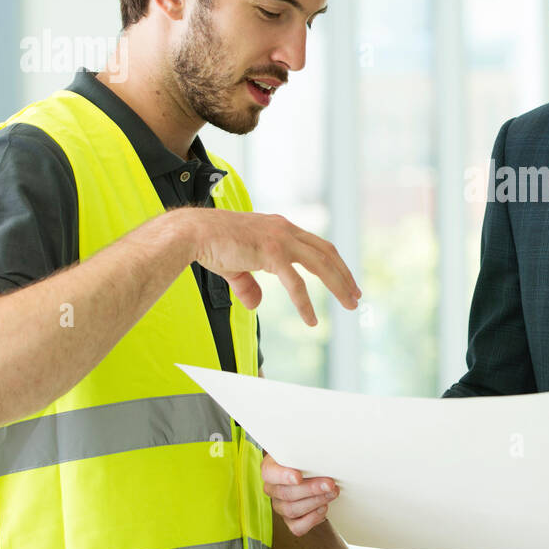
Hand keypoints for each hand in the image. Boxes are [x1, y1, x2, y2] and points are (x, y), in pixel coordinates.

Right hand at [179, 209, 360, 324]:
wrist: (193, 233)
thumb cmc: (211, 245)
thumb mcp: (235, 266)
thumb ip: (249, 284)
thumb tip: (256, 304)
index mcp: (281, 228)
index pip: (318, 245)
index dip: (335, 264)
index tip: (346, 281)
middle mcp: (285, 230)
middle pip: (327, 253)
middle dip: (345, 275)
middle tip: (355, 296)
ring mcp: (280, 239)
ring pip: (321, 264)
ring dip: (338, 285)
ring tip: (349, 305)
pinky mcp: (270, 252)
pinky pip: (295, 283)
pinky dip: (305, 303)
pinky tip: (310, 320)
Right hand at [262, 453, 339, 536]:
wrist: (313, 472)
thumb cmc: (307, 459)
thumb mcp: (305, 451)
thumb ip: (307, 452)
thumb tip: (321, 454)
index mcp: (270, 468)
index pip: (269, 473)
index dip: (283, 476)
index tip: (298, 477)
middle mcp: (272, 489)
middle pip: (286, 494)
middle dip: (311, 489)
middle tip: (330, 484)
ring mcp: (280, 506)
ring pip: (292, 510)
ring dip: (316, 502)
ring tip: (332, 493)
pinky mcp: (290, 521)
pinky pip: (297, 527)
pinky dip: (312, 519)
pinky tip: (323, 508)